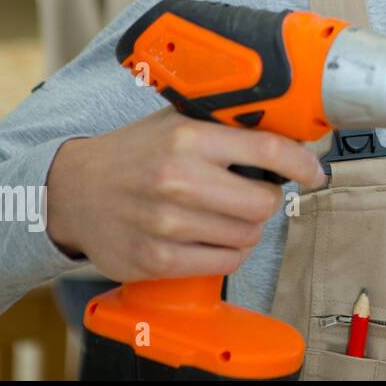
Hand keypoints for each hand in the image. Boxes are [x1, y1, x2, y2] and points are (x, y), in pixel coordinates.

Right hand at [46, 106, 327, 280]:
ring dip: (246, 228)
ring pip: (247, 236)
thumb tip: (289, 127)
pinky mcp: (156, 261)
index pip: (268, 151)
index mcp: (188, 139)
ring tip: (224, 214)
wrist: (72, 192)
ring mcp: (166, 225)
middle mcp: (177, 180)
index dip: (302, 163)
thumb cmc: (134, 154)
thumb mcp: (176, 121)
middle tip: (253, 194)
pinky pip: (224, 263)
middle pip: (264, 203)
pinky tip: (211, 237)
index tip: (314, 172)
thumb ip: (225, 123)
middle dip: (267, 199)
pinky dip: (227, 253)